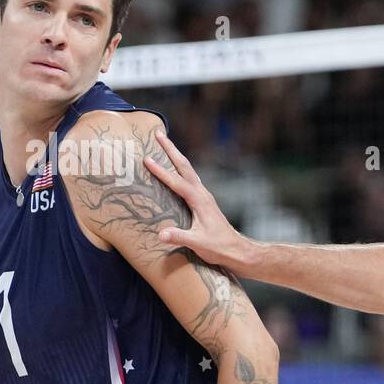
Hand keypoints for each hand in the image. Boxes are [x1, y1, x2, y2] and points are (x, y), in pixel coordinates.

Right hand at [144, 132, 252, 272]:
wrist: (237, 250)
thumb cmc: (219, 247)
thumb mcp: (198, 243)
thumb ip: (180, 237)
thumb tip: (161, 235)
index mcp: (199, 201)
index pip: (177, 182)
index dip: (161, 171)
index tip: (146, 159)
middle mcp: (202, 194)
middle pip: (184, 166)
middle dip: (170, 149)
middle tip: (157, 133)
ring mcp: (204, 196)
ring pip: (187, 170)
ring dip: (175, 155)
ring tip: (163, 143)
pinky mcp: (203, 200)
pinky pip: (189, 179)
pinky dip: (179, 168)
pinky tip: (174, 168)